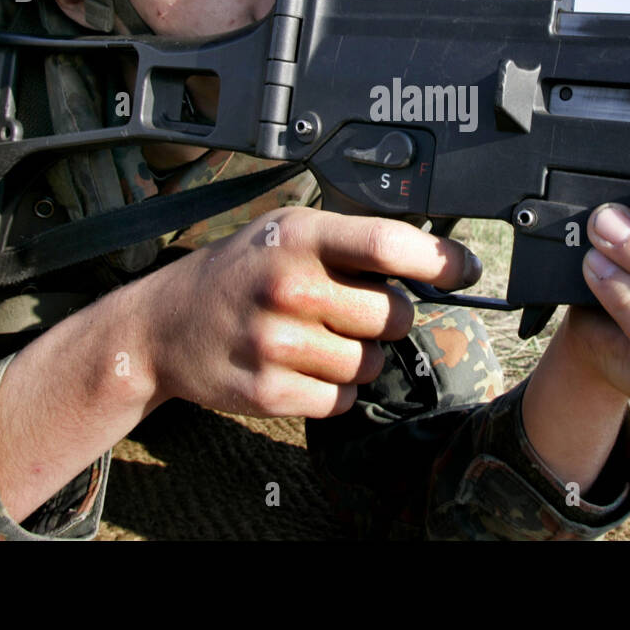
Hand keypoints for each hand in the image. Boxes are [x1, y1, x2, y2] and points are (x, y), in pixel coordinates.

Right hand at [136, 207, 478, 418]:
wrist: (163, 325)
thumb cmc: (240, 271)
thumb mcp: (288, 230)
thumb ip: (350, 240)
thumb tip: (434, 258)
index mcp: (300, 238)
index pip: (388, 244)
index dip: (440, 260)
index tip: (466, 269)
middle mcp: (290, 288)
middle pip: (393, 315)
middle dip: (389, 316)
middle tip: (354, 309)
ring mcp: (278, 344)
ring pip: (371, 363)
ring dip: (361, 356)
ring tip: (319, 337)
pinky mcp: (270, 393)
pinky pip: (341, 398)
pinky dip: (334, 388)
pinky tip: (303, 365)